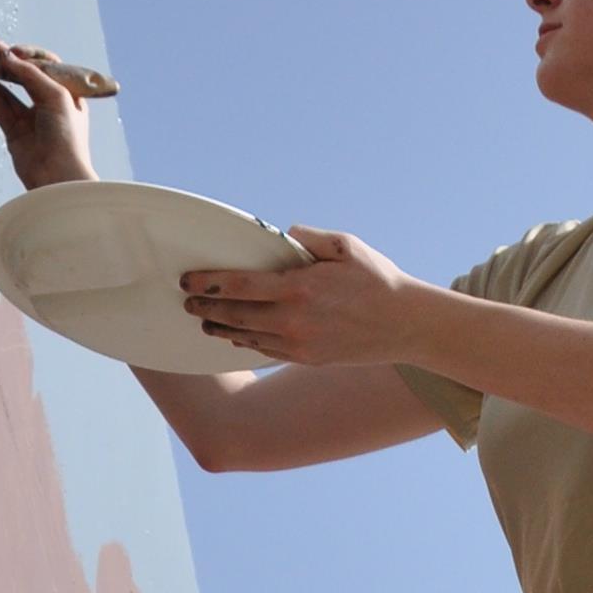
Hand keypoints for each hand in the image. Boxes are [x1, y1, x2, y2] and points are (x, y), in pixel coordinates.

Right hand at [0, 41, 99, 189]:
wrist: (59, 178)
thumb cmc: (67, 137)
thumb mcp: (56, 96)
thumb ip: (30, 74)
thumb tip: (7, 56)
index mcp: (67, 92)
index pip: (46, 64)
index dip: (29, 54)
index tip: (13, 50)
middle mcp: (49, 102)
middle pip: (24, 74)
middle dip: (7, 60)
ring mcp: (31, 117)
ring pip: (8, 89)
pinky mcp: (14, 131)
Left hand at [182, 226, 418, 364]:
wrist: (404, 325)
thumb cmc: (376, 279)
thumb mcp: (345, 245)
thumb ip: (309, 238)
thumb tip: (283, 234)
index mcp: (299, 288)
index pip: (240, 285)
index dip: (209, 283)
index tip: (189, 280)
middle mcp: (294, 320)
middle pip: (236, 315)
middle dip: (207, 307)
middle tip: (188, 301)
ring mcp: (300, 344)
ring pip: (248, 337)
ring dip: (222, 328)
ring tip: (205, 320)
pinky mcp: (308, 359)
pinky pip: (267, 350)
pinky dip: (247, 342)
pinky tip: (236, 336)